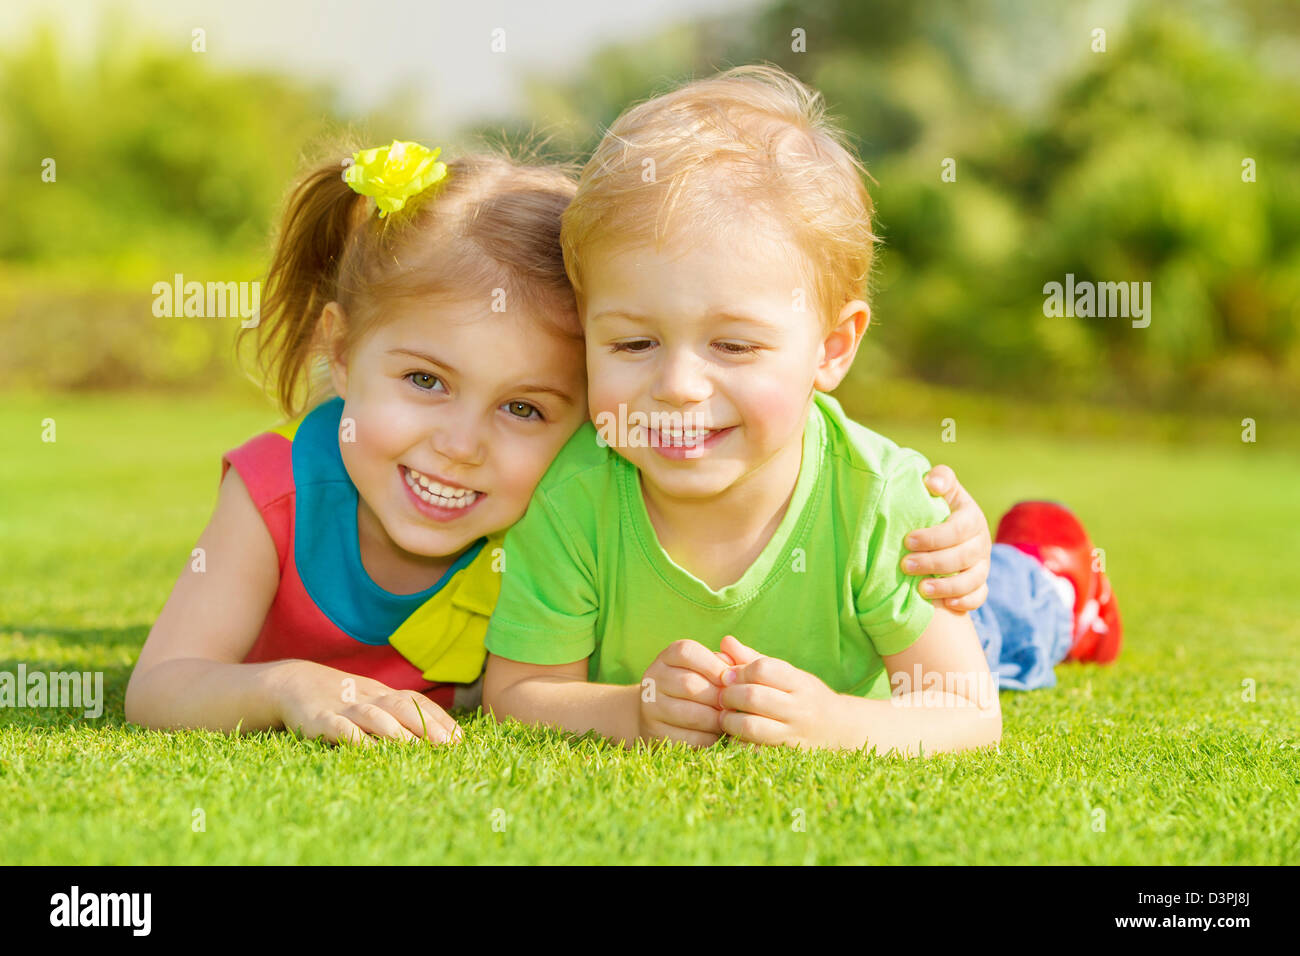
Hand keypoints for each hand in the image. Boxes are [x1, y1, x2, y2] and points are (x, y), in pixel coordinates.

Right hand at [275, 660, 461, 746]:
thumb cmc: (341, 697)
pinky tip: (370, 751)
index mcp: (383, 693)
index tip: (458, 738)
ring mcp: (345, 707)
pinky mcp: (320, 719)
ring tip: (417, 748)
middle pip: (402, 706)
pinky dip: (356, 739)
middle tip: (448, 745)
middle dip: (427, 725)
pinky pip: (340, 728)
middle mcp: (369, 698)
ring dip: (396, 732)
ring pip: (375, 716)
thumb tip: (434, 733)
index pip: (416, 702)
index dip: (438, 718)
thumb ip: (397, 713)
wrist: (294, 682)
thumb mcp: (371, 700)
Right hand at [638, 639, 729, 747]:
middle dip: (718, 696)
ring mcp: (650, 706)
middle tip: (736, 705)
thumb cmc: (700, 685)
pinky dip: (709, 738)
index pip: (687, 652)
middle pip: (689, 684)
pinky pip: (688, 738)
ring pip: (690, 714)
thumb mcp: (709, 668)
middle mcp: (653, 678)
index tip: (731, 680)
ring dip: (716, 719)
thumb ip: (726, 662)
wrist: (665, 716)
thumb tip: (740, 671)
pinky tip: (719, 735)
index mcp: (667, 656)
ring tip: (730, 720)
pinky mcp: (655, 733)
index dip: (712, 665)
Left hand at [715, 636, 851, 750]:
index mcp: (799, 682)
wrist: (840, 729)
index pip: (763, 669)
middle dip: (729, 695)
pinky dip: (738, 743)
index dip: (739, 671)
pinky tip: (736, 736)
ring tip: (725, 717)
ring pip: (751, 726)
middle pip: (753, 697)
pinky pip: (753, 751)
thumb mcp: (787, 674)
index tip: (728, 676)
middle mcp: (799, 708)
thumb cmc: (804, 695)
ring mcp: (794, 733)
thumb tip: (725, 641)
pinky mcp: (786, 755)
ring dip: (729, 721)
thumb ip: (753, 659)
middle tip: (722, 697)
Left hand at [901, 465, 991, 612]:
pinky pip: (980, 596)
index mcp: (971, 518)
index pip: (958, 529)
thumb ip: (940, 479)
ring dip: (947, 587)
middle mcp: (980, 542)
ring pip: (973, 580)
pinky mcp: (980, 583)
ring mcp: (982, 565)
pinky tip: (947, 604)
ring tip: (921, 590)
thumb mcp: (942, 489)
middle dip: (933, 563)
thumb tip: (932, 483)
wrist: (948, 530)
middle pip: (963, 557)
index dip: (934, 537)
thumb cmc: (938, 507)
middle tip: (905, 565)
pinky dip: (966, 602)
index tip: (907, 540)